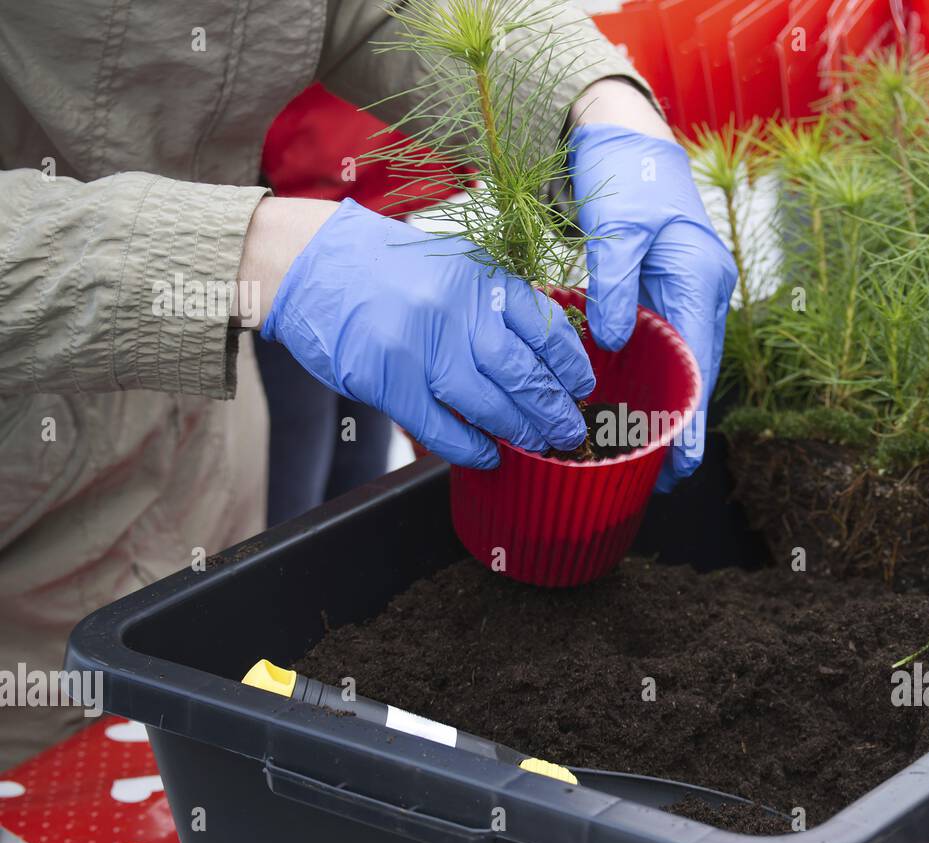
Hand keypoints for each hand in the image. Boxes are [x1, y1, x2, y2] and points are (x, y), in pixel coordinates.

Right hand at [245, 197, 594, 467]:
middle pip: (522, 371)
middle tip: (568, 431)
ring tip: (537, 445)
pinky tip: (489, 454)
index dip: (569, 364)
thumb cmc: (384, 269)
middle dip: (553, 408)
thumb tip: (541, 356)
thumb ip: (494, 304)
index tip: (581, 387)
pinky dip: (470, 447)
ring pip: (488, 403)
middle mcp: (456, 307)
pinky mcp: (387, 378)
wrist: (309, 263)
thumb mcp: (452, 265)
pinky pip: (440, 426)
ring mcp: (420, 344)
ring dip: (519, 431)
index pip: (543, 326)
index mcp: (480, 276)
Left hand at [569, 84, 735, 489]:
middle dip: (683, 427)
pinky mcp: (667, 297)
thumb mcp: (618, 232)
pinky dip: (650, 381)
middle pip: (697, 375)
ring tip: (647, 459)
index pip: (700, 364)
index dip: (693, 418)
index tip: (684, 461)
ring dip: (667, 410)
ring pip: (682, 366)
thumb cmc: (627, 180)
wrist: (628, 144)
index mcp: (700, 281)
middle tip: (663, 478)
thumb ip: (614, 288)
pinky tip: (631, 409)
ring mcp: (687, 297)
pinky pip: (663, 350)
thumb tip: (610, 343)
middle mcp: (702, 295)